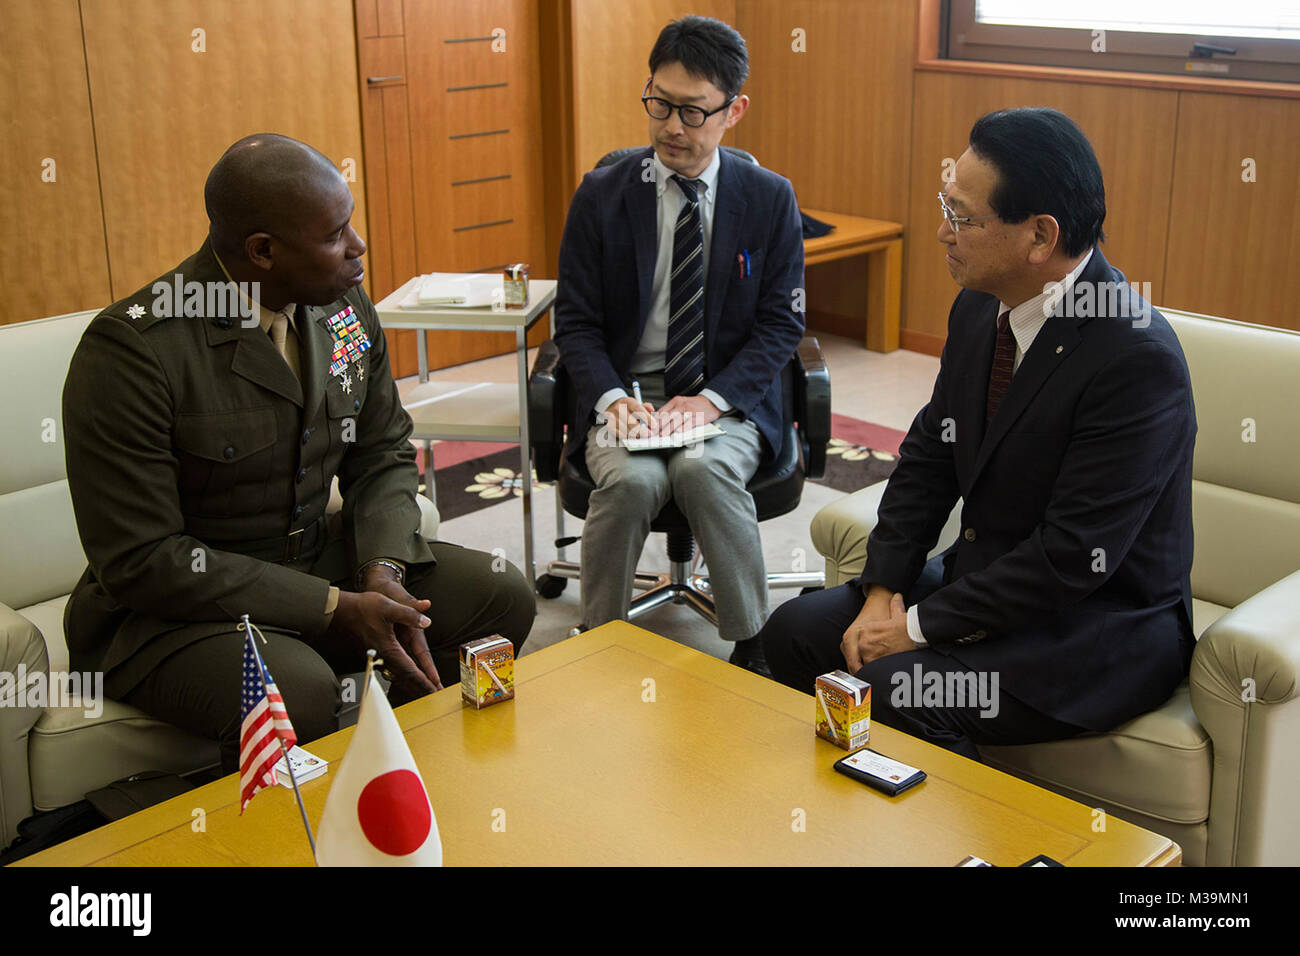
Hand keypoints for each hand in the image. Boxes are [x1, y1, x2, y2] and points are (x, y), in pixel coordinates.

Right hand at [332, 573, 441, 694]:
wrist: (342, 611)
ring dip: (412, 685)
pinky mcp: (375, 654)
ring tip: (423, 692)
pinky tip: (406, 680)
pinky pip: (392, 671)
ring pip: (398, 676)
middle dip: (421, 688)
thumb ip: (409, 614)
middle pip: (405, 678)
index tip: (435, 689)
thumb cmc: (363, 609)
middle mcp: (383, 656)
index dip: (424, 680)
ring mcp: (378, 656)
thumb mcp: (389, 607)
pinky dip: (402, 678)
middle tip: (435, 697)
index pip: (410, 670)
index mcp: (389, 648)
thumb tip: (426, 621)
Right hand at [603, 396, 657, 439]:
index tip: (654, 425)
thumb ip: (646, 406)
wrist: (611, 405)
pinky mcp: (609, 425)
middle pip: (632, 422)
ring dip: (636, 435)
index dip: (648, 419)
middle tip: (649, 434)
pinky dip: (628, 436)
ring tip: (641, 435)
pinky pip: (620, 434)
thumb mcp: (637, 403)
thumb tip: (652, 410)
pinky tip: (632, 435)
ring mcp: (612, 417)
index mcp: (628, 401)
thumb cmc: (628, 407)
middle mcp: (619, 408)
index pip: (638, 410)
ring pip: (626, 430)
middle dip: (642, 430)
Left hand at [654, 395, 720, 436]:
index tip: (649, 428)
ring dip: (668, 428)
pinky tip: (678, 433)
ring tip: (662, 435)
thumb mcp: (682, 403)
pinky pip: (689, 423)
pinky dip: (683, 428)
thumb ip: (671, 410)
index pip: (662, 411)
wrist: (712, 402)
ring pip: (676, 420)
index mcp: (676, 401)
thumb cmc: (696, 405)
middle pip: (667, 415)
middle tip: (652, 433)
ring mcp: (689, 411)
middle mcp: (682, 405)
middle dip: (659, 426)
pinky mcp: (697, 417)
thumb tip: (659, 420)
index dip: (655, 420)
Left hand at [841, 591, 912, 672]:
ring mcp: (867, 651)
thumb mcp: (898, 613)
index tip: (862, 662)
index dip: (859, 656)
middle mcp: (863, 640)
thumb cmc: (907, 625)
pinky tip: (876, 680)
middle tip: (862, 675)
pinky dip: (871, 676)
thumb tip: (897, 596)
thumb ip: (894, 606)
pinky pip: (869, 672)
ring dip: (865, 672)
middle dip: (859, 666)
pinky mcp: (874, 661)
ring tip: (869, 679)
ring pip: (861, 666)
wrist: (914, 631)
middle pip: (856, 658)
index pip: (856, 646)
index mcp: (865, 629)